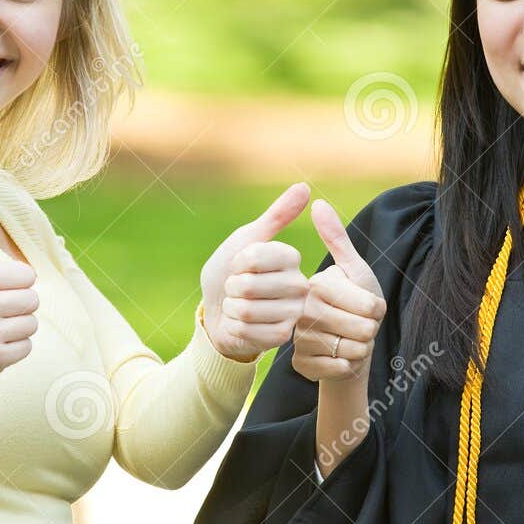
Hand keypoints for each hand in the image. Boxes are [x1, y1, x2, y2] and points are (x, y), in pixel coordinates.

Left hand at [200, 182, 310, 361]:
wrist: (218, 312)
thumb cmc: (229, 272)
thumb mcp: (246, 240)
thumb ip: (276, 216)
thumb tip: (305, 187)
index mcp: (291, 257)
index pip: (253, 256)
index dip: (236, 262)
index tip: (240, 265)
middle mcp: (299, 284)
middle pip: (248, 285)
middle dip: (231, 288)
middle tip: (238, 289)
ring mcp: (292, 312)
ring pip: (246, 309)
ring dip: (232, 308)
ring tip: (239, 306)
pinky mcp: (283, 336)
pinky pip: (248, 329)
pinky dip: (236, 327)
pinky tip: (243, 325)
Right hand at [292, 199, 386, 384]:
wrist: (342, 345)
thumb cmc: (354, 304)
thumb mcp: (353, 270)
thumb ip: (337, 240)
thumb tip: (317, 202)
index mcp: (313, 285)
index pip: (367, 304)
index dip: (376, 309)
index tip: (365, 306)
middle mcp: (299, 311)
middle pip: (361, 329)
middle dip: (370, 331)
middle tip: (359, 327)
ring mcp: (297, 339)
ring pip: (351, 350)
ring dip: (359, 350)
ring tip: (349, 341)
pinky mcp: (300, 364)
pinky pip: (339, 368)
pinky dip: (347, 366)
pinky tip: (340, 359)